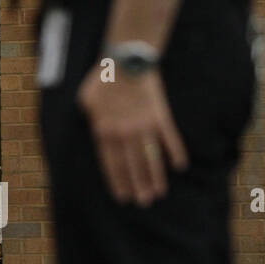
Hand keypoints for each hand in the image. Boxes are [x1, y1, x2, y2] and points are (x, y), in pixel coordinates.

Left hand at [76, 67, 186, 206]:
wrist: (126, 61)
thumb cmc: (102, 80)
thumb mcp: (86, 101)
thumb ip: (90, 119)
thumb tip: (93, 131)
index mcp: (104, 131)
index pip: (110, 163)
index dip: (117, 181)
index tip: (122, 197)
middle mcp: (124, 133)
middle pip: (131, 166)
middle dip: (137, 185)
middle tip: (143, 202)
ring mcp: (144, 126)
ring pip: (150, 158)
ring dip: (155, 176)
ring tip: (158, 192)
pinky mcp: (160, 117)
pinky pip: (169, 139)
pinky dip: (175, 153)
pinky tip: (179, 167)